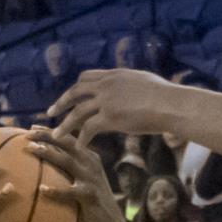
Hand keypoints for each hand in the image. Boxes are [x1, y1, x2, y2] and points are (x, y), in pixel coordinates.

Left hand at [26, 126, 123, 221]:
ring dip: (48, 153)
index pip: (68, 139)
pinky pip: (70, 192)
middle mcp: (91, 163)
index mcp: (89, 157)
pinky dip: (55, 190)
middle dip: (47, 136)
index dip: (50, 131)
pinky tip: (41, 190)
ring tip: (31, 149)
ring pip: (67, 161)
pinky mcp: (90, 195)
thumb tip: (46, 159)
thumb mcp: (83, 180)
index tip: (31, 128)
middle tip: (26, 135)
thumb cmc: (91, 202)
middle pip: (66, 144)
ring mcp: (91, 178)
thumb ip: (70, 168)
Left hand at [48, 67, 181, 143]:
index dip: (76, 88)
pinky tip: (78, 146)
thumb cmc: (166, 96)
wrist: (171, 104)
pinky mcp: (110, 117)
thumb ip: (130, 85)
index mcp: (114, 75)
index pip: (87, 77)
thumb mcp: (144, 82)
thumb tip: (130, 88)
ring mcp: (107, 100)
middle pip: (76, 91)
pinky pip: (89, 128)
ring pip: (78, 112)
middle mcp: (107, 85)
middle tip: (50, 112)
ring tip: (55, 135)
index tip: (69, 96)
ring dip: (65, 124)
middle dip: (61, 102)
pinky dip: (81, 138)